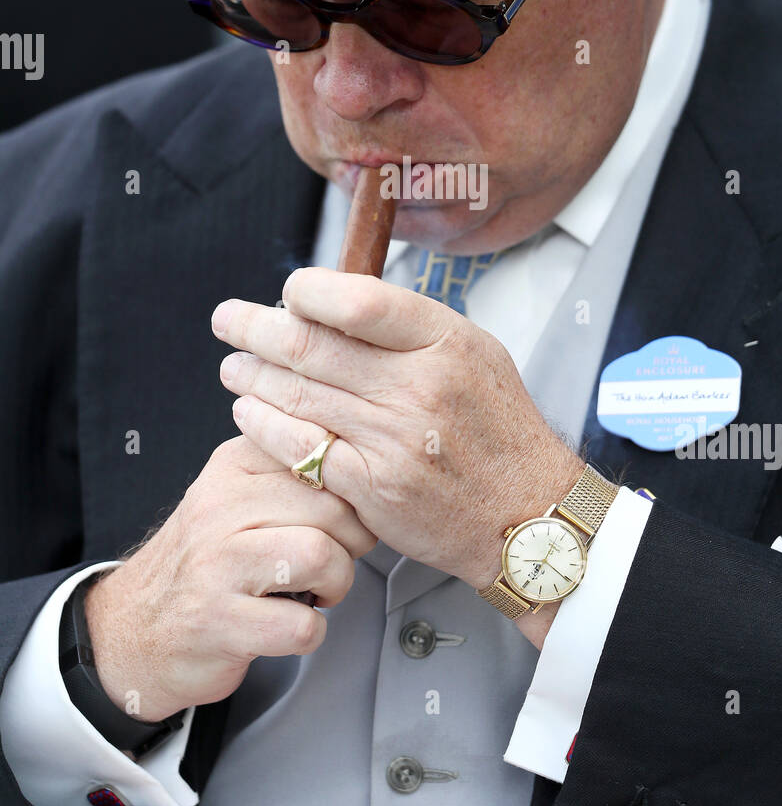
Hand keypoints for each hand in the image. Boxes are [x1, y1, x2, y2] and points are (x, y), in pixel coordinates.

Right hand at [84, 435, 376, 723]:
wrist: (133, 628)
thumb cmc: (204, 563)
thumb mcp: (236, 496)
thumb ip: (290, 475)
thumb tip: (362, 472)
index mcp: (233, 466)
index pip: (322, 459)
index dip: (352, 495)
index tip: (343, 518)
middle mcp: (220, 507)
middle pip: (333, 508)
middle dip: (352, 544)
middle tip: (332, 562)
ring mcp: (216, 564)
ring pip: (321, 557)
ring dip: (336, 584)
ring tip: (315, 592)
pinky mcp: (218, 621)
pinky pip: (303, 625)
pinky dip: (310, 633)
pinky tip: (288, 625)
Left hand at [212, 267, 583, 591]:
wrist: (528, 514)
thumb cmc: (499, 429)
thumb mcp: (475, 353)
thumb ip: (409, 326)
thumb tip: (337, 300)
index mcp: (446, 342)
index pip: (357, 299)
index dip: (307, 291)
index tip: (288, 292)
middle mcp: (419, 386)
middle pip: (312, 346)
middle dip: (255, 329)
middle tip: (227, 319)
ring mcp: (394, 439)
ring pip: (299, 395)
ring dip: (252, 376)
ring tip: (232, 365)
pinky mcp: (374, 486)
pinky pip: (301, 449)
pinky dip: (265, 426)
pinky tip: (247, 412)